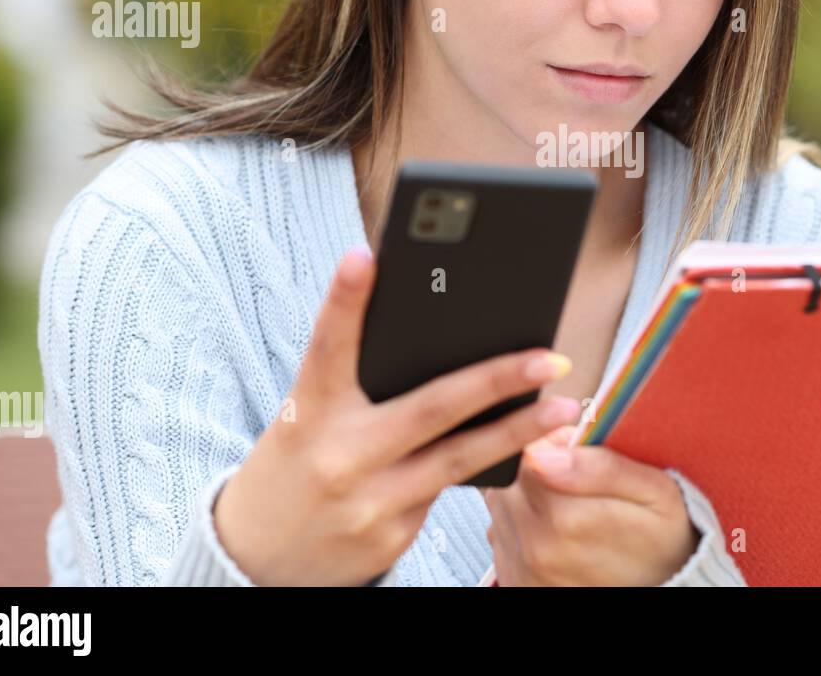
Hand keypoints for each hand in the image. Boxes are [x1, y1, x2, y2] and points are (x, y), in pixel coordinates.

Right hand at [213, 247, 583, 585]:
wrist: (256, 563)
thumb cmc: (293, 468)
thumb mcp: (305, 419)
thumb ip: (355, 382)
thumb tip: (434, 334)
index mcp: (307, 413)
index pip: (327, 347)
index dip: (344, 300)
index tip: (363, 256)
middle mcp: (339, 455)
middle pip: (430, 408)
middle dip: (496, 379)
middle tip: (550, 357)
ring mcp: (368, 501)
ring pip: (459, 458)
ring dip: (518, 430)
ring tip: (565, 406)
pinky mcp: (391, 537)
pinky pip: (447, 490)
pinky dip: (484, 464)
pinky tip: (523, 446)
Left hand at [483, 426, 700, 585]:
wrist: (665, 587)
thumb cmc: (661, 536)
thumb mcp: (655, 491)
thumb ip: (602, 466)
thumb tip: (542, 453)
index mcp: (565, 517)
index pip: (526, 454)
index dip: (552, 445)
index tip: (578, 452)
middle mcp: (535, 548)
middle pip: (511, 481)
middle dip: (538, 472)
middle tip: (578, 485)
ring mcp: (523, 570)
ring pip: (503, 507)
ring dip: (528, 500)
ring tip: (570, 512)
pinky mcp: (516, 582)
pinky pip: (503, 537)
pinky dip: (524, 529)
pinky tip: (557, 536)